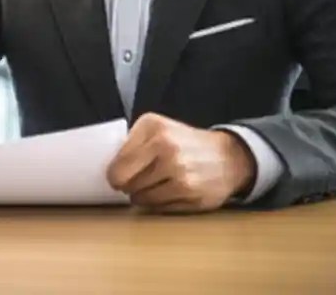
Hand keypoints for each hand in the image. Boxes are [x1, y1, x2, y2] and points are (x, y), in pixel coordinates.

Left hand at [106, 113, 255, 212]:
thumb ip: (132, 144)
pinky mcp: (191, 194)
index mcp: (153, 127)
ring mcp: (180, 172)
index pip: (117, 164)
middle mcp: (167, 147)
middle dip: (127, 186)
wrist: (228, 156)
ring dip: (141, 196)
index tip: (119, 175)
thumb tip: (107, 169)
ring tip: (154, 185)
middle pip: (126, 183)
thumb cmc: (184, 143)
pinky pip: (157, 208)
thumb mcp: (158, 129)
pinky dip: (157, 204)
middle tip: (134, 183)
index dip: (114, 175)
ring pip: (140, 198)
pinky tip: (167, 193)